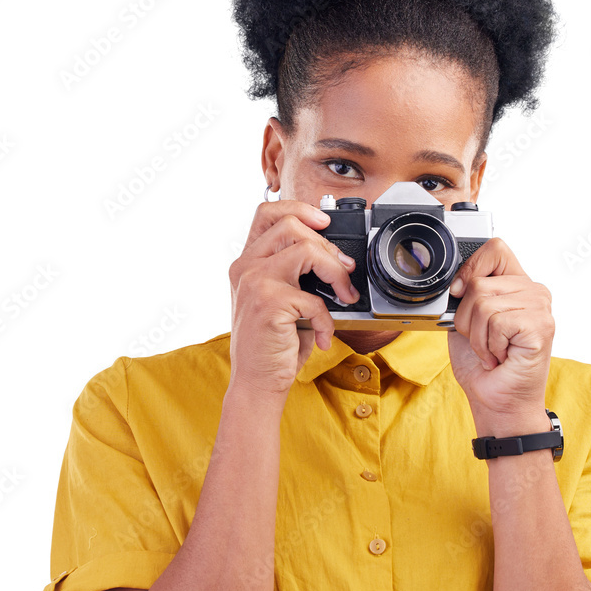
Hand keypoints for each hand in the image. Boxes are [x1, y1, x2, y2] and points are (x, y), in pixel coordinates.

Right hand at [228, 199, 359, 396]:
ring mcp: (255, 282)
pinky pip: (314, 298)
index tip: (324, 222)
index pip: (267, 213)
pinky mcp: (269, 302)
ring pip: (306, 249)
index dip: (299, 208)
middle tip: (344, 271)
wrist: (257, 382)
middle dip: (328, 246)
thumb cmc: (272, 344)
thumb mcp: (281, 300)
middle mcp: (246, 267)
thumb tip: (336, 257)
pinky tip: (324, 334)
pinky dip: (327, 319)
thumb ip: (295, 274)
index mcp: (247, 263)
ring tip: (343, 295)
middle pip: (292, 225)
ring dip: (335, 272)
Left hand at [446, 238, 554, 419]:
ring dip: (477, 337)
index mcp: (516, 284)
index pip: (494, 249)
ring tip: (491, 351)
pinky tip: (501, 357)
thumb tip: (455, 282)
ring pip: (483, 303)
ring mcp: (540, 306)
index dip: (469, 268)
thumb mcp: (465, 321)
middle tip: (482, 341)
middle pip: (478, 281)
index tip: (459, 294)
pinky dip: (488, 346)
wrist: (497, 401)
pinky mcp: (540, 325)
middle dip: (466, 319)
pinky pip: (496, 322)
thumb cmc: (484, 366)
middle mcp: (533, 291)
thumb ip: (465, 294)